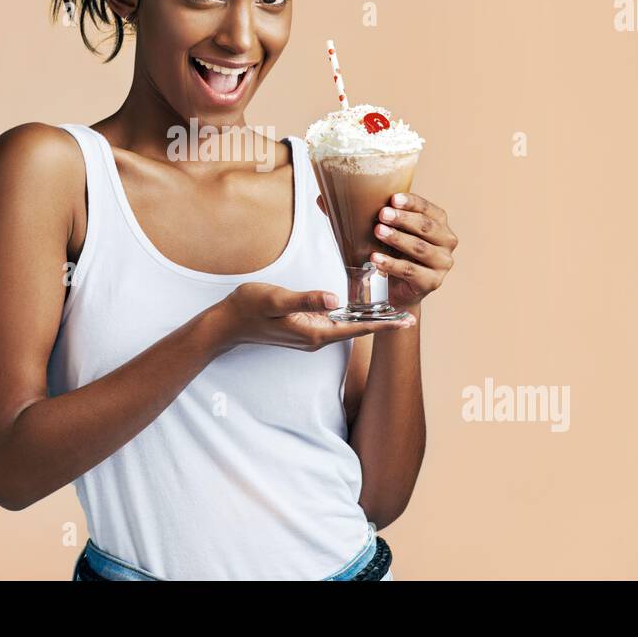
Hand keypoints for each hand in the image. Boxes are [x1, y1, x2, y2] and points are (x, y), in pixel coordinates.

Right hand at [214, 282, 414, 352]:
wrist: (227, 323)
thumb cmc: (249, 308)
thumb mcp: (276, 299)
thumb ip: (305, 300)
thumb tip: (333, 298)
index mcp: (315, 332)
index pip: (357, 327)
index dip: (384, 323)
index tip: (407, 321)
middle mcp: (317, 337)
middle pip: (357, 328)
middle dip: (383, 322)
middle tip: (410, 315)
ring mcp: (311, 334)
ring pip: (348, 325)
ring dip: (370, 319)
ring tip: (393, 311)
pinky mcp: (305, 328)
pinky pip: (336, 322)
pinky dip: (353, 315)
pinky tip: (361, 308)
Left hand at [318, 191, 457, 310]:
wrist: (397, 291)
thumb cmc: (392, 253)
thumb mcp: (380, 231)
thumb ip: (358, 214)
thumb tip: (322, 198)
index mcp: (439, 221)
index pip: (428, 207)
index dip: (412, 202)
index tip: (392, 198)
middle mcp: (446, 240)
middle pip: (426, 227)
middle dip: (403, 219)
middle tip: (381, 214)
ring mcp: (442, 263)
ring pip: (420, 248)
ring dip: (397, 239)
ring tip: (377, 232)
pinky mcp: (433, 282)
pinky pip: (411, 271)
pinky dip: (392, 264)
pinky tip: (375, 258)